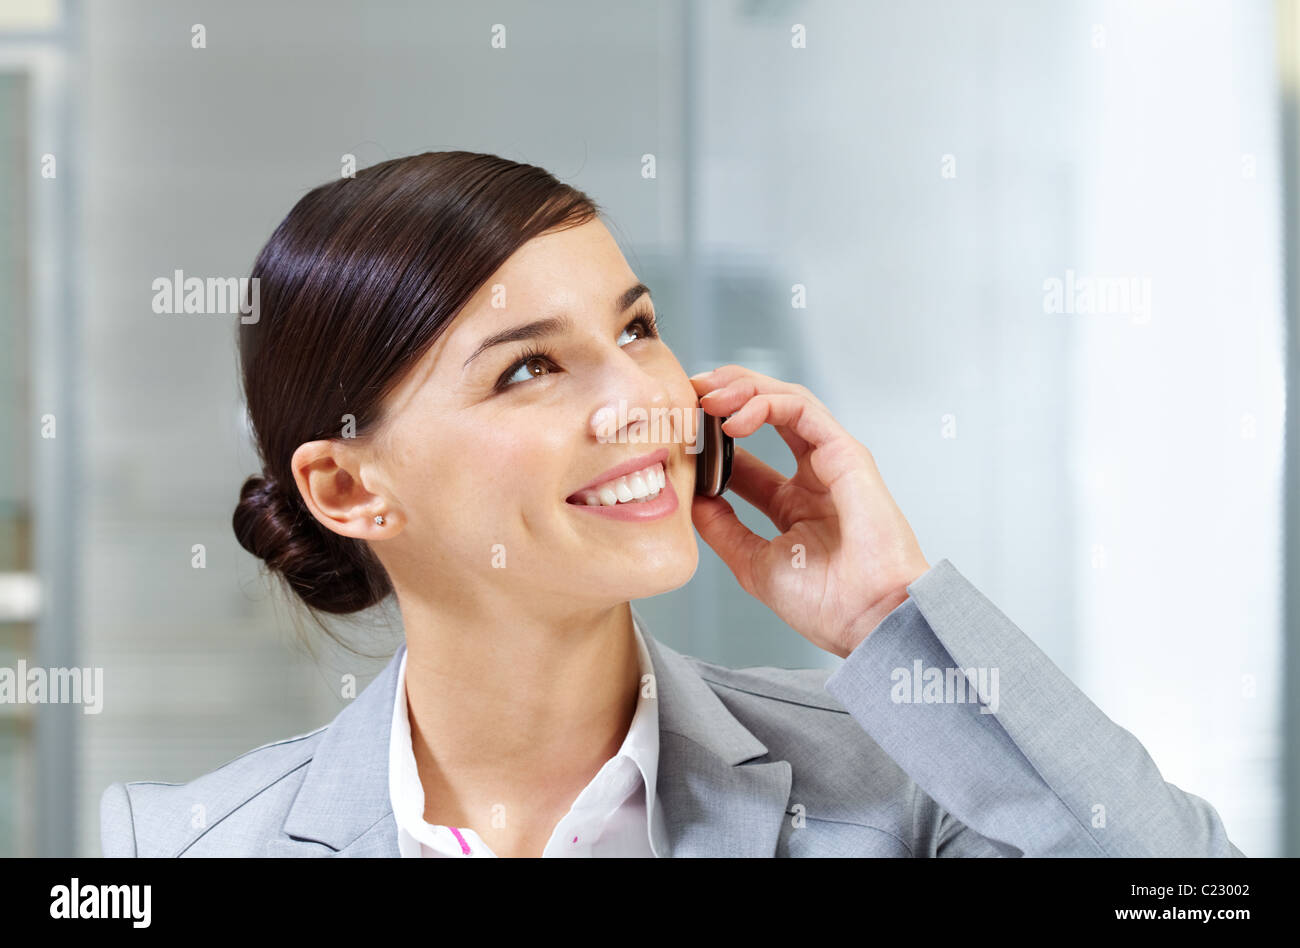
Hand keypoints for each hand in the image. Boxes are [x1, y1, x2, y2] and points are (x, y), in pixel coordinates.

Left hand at [689, 365, 930, 658]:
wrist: (867, 619)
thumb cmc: (825, 603)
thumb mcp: (753, 562)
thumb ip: (723, 528)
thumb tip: (693, 498)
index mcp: (794, 504)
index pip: (747, 457)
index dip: (712, 439)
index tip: (678, 432)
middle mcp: (813, 477)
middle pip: (767, 415)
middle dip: (727, 396)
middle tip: (689, 393)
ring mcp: (831, 462)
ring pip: (786, 401)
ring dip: (743, 389)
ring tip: (707, 395)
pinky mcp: (847, 452)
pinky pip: (803, 409)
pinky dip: (767, 403)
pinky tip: (735, 418)